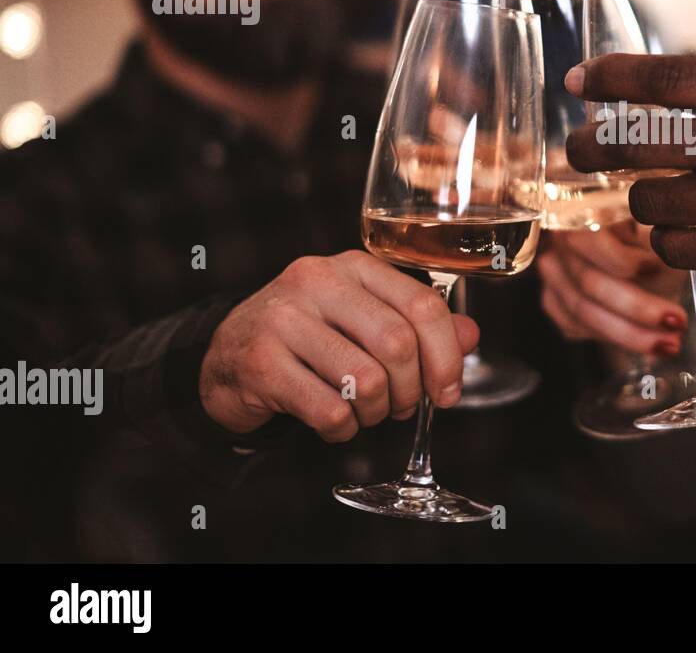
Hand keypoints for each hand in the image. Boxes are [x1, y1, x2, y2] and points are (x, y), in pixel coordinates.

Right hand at [199, 250, 478, 439]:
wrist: (224, 354)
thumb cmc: (307, 336)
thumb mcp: (362, 318)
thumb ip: (417, 324)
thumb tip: (469, 336)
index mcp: (353, 266)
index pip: (422, 305)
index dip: (446, 356)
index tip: (448, 391)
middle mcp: (317, 281)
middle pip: (397, 344)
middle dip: (410, 389)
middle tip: (401, 406)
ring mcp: (284, 320)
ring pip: (365, 381)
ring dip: (375, 412)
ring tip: (365, 412)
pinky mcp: (259, 362)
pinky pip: (329, 411)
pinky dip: (343, 430)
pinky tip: (335, 423)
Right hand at [538, 220, 688, 355]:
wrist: (645, 251)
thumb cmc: (655, 234)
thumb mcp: (662, 226)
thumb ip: (657, 235)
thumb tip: (664, 250)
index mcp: (584, 211)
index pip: (590, 238)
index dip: (622, 259)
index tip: (656, 269)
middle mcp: (561, 240)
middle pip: (589, 282)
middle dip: (637, 307)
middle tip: (675, 321)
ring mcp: (553, 272)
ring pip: (583, 312)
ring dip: (630, 333)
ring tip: (668, 342)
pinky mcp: (554, 299)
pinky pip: (576, 327)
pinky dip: (612, 338)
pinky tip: (645, 342)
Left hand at [564, 55, 695, 295]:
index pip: (665, 78)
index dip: (611, 77)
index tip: (580, 80)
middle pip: (634, 142)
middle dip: (589, 145)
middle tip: (575, 148)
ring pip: (648, 203)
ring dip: (642, 200)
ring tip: (652, 197)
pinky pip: (676, 249)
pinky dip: (669, 242)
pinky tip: (682, 235)